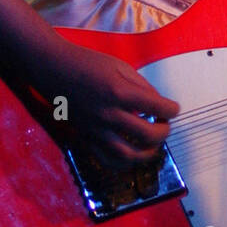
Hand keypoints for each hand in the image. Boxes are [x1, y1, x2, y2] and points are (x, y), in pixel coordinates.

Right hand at [31, 41, 179, 169]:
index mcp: (120, 92)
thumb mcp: (120, 66)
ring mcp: (95, 129)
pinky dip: (122, 163)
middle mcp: (108, 114)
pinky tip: (132, 156)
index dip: (172, 109)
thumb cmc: (88, 63)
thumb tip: (158, 103)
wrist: (53, 68)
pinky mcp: (84, 136)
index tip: (174, 108)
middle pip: (147, 134)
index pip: (157, 108)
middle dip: (164, 132)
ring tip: (153, 145)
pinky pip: (105, 159)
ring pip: (127, 155)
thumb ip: (142, 86)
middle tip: (165, 126)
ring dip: (147, 153)